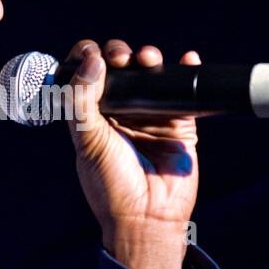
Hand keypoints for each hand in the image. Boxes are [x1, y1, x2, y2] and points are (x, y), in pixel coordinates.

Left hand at [64, 39, 201, 268]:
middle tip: (122, 58)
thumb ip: (82, 99)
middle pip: (118, 66)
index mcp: (90, 115)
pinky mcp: (178, 122)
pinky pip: (183, 90)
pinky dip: (186, 70)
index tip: (91, 51)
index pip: (85, 74)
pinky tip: (186, 59)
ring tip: (150, 59)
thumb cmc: (110, 185)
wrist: (147, 218)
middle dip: (119, 53)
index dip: (86, 57)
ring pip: (149, 73)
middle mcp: (119, 111)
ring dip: (150, 56)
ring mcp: (150, 115)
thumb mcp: (88, 140)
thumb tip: (92, 58)